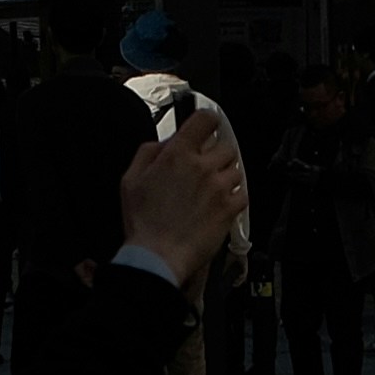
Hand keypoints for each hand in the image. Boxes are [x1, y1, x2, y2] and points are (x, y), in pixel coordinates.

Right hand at [116, 115, 244, 285]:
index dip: (207, 120)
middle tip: (206, 163)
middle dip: (216, 151)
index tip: (206, 126)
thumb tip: (166, 142)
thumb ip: (149, 151)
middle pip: (225, 145)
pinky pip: (243, 193)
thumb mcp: (131, 177)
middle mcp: (202, 167)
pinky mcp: (229, 210)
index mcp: (178, 154)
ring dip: (226, 172)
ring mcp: (219, 189)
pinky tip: (222, 201)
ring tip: (214, 184)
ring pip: (236, 168)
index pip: (205, 120)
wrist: (158, 254)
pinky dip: (235, 194)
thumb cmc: (143, 220)